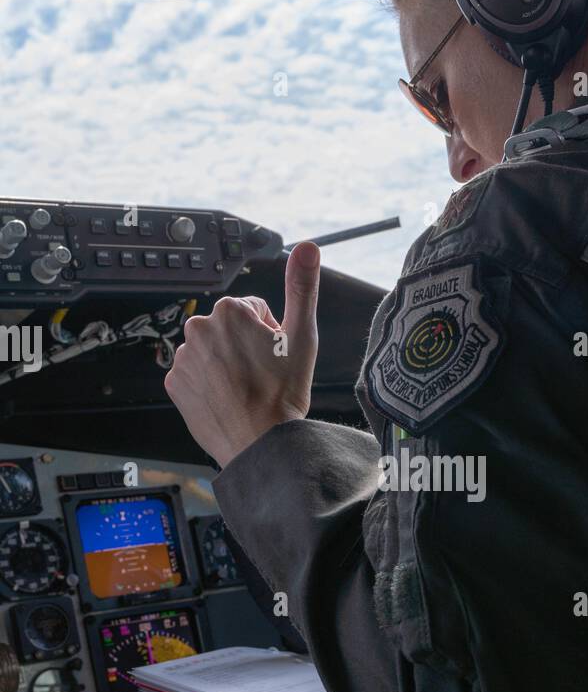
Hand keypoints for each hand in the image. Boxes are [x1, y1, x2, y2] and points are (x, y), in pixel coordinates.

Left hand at [165, 241, 319, 468]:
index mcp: (229, 312)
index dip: (270, 334)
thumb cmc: (282, 394)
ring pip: (212, 352)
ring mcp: (184, 358)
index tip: (275, 357)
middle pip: (229, 330)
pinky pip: (194, 375)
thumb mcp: (302, 336)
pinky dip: (209, 384)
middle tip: (263, 375)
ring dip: (226, 365)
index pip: (253, 312)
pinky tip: (228, 399)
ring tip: (247, 390)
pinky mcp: (174, 384)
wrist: (259, 444)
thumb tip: (308, 248)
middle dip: (245, 347)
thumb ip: (302, 287)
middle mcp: (199, 329)